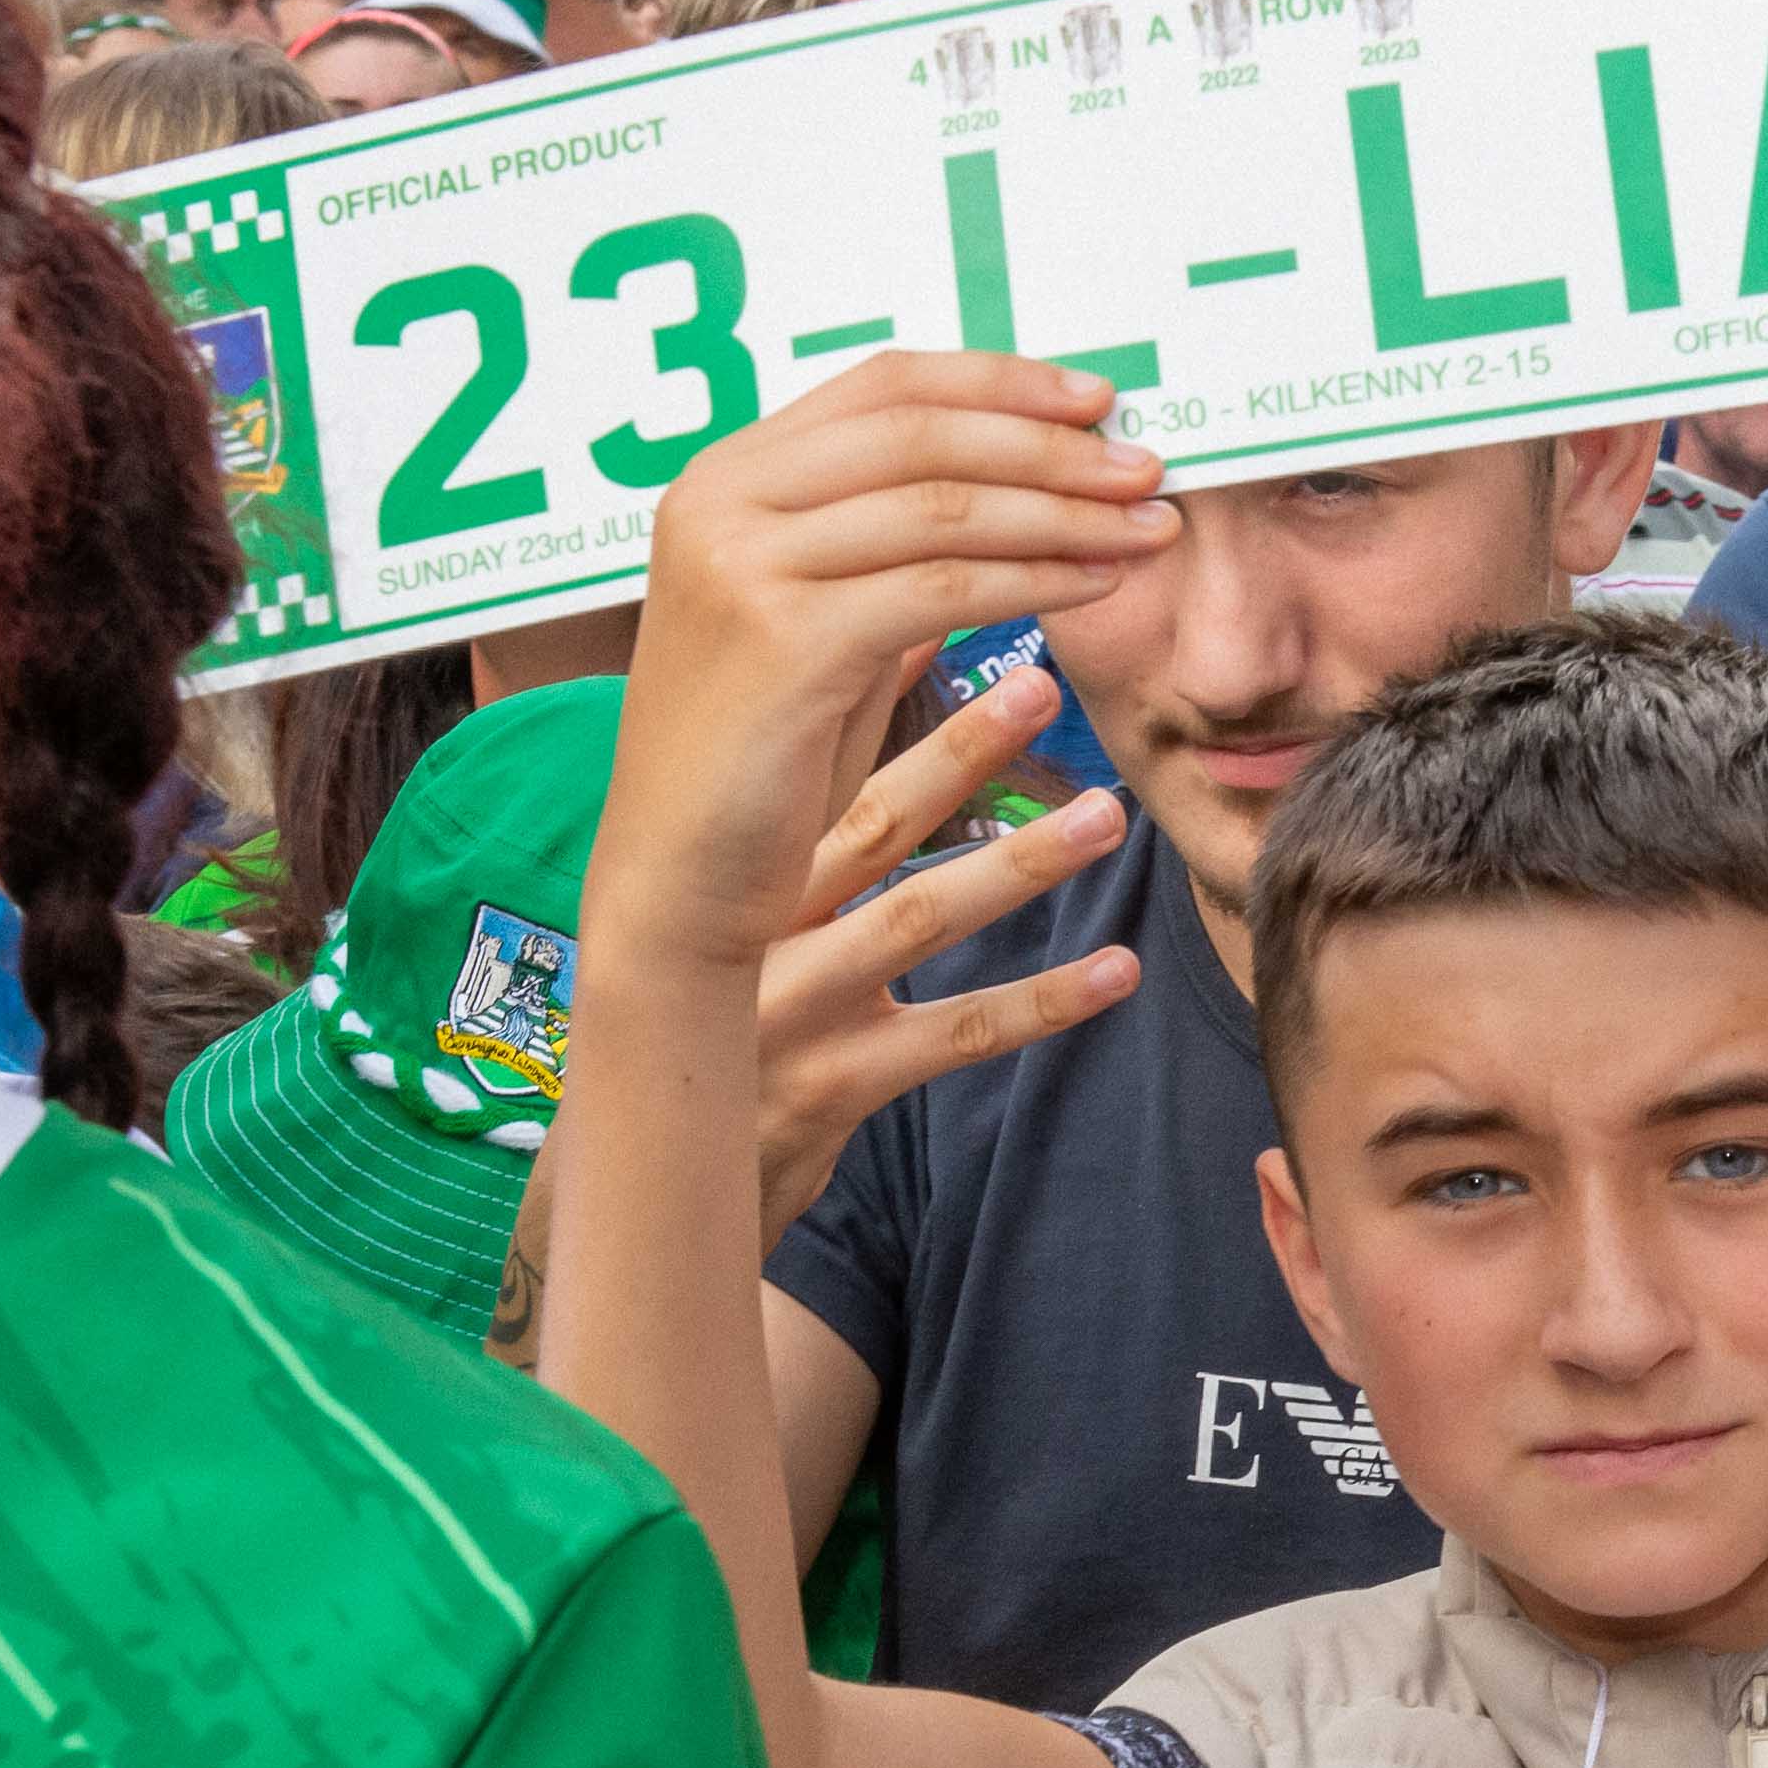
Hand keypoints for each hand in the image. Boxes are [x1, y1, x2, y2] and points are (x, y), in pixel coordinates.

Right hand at [587, 350, 1177, 982]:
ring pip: (942, 507)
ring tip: (1148, 526)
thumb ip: (883, 546)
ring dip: (1064, 511)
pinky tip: (1097, 586)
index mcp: (724, 475)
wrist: (676, 879)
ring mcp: (743, 563)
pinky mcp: (783, 638)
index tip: (1097, 399)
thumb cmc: (757, 762)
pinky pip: (941, 589)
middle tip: (1147, 464)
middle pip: (921, 432)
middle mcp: (720, 499)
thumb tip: (1006, 482)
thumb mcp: (818, 622)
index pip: (884, 383)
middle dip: (1051, 445)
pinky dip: (1034, 579)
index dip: (1001, 383)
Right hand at [753, 661, 1142, 1236]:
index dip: (880, 688)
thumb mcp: (747, 904)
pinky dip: (1038, 1004)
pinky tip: (1116, 972)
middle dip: (960, 752)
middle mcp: (761, 926)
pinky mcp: (836, 1081)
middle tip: (1041, 686)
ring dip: (1018, 867)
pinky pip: (950, 1035)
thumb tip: (885, 658)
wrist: (651, 1158)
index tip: (953, 609)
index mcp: (742, 872)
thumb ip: (816, 796)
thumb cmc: (722, 1009)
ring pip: (917, 921)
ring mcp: (796, 1005)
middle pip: (870, 824)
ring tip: (1104, 818)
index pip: (820, 765)